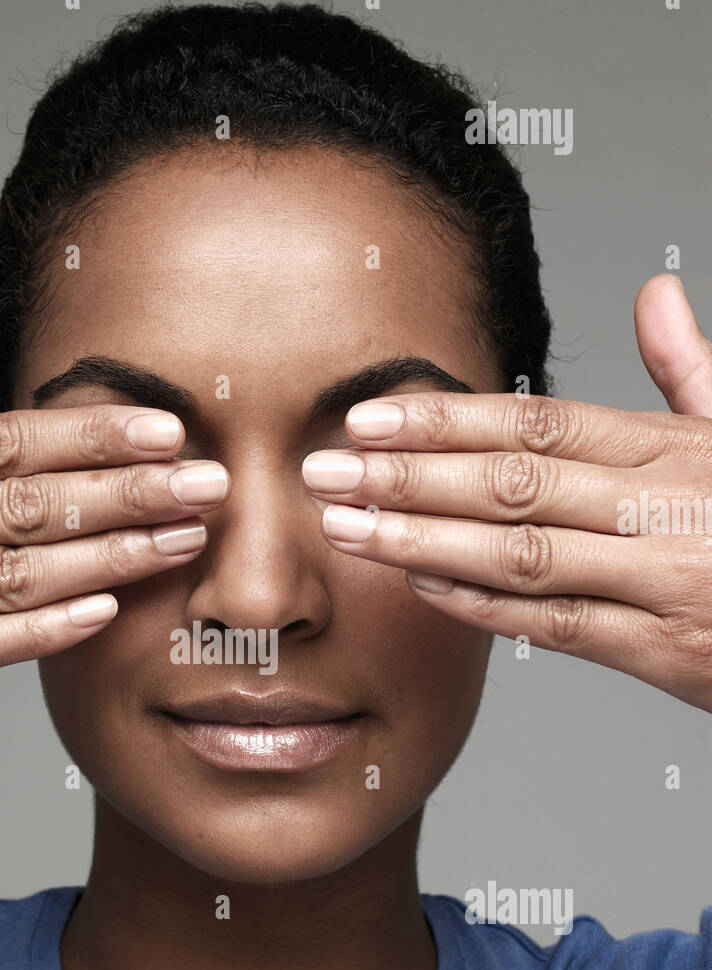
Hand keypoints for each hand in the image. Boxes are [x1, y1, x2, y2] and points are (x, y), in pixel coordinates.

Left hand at [302, 274, 711, 713]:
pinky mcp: (661, 650)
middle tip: (321, 470)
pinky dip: (480, 607)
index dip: (448, 419)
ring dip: (422, 542)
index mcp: (675, 449)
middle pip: (514, 484)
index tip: (371, 417)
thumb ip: (692, 371)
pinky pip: (553, 626)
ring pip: (521, 555)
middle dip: (409, 477)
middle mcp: (662, 507)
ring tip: (346, 529)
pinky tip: (418, 588)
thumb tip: (654, 293)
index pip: (541, 424)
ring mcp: (660, 580)